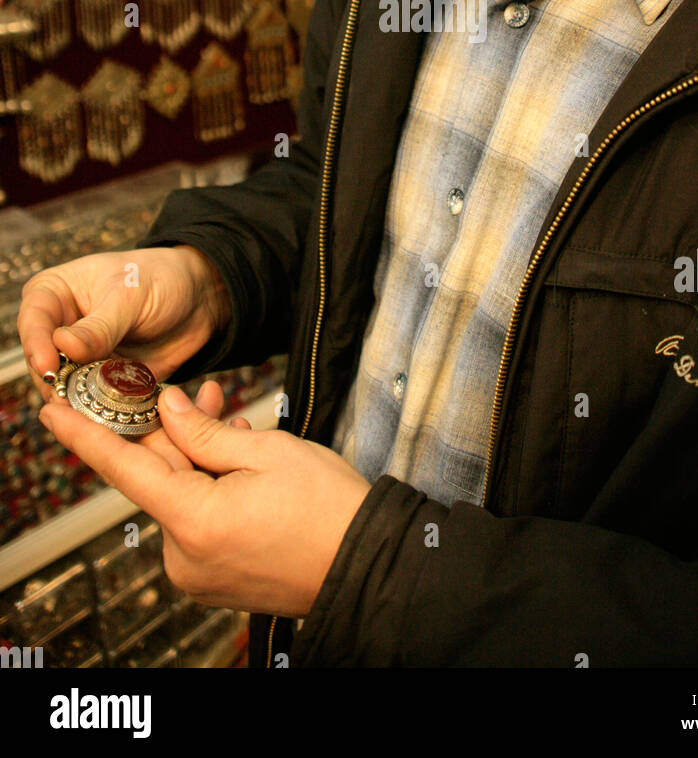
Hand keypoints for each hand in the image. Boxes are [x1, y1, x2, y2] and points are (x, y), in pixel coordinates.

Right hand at [18, 246, 230, 402]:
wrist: (198, 298)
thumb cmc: (160, 279)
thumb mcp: (130, 295)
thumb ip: (99, 326)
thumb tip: (63, 346)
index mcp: (55, 293)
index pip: (34, 320)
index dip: (36, 345)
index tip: (48, 366)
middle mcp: (60, 329)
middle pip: (43, 363)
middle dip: (55, 383)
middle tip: (67, 400)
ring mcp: (80, 360)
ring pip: (66, 389)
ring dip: (78, 404)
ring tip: (92, 413)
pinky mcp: (102, 384)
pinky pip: (96, 404)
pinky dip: (103, 412)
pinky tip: (113, 418)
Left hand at [38, 382, 371, 617]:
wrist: (367, 564)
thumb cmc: (326, 509)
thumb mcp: (267, 451)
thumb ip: (204, 431)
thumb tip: (164, 410)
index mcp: (193, 522)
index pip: (124, 470)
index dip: (85, 436)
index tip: (52, 412)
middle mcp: (184, 556)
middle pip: (160, 480)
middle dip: (174, 435)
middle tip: (200, 394)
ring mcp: (199, 573)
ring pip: (182, 497)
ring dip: (200, 460)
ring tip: (237, 425)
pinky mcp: (215, 579)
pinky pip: (198, 521)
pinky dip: (210, 488)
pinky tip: (239, 461)